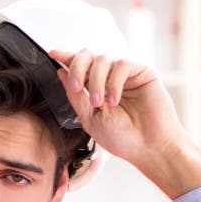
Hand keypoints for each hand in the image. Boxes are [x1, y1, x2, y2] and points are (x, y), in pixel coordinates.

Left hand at [49, 49, 200, 198]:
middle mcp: (109, 78)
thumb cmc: (122, 138)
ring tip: (101, 104)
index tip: (52, 54)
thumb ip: (75, 97)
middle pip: (88, 56)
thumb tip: (61, 73)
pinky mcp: (142, 72)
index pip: (79, 67)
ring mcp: (125, 74)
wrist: (148, 147)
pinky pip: (121, 65)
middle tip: (77, 87)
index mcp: (95, 89)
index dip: (65, 58)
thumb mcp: (89, 119)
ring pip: (102, 60)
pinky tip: (114, 100)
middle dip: (77, 68)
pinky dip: (113, 82)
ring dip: (96, 82)